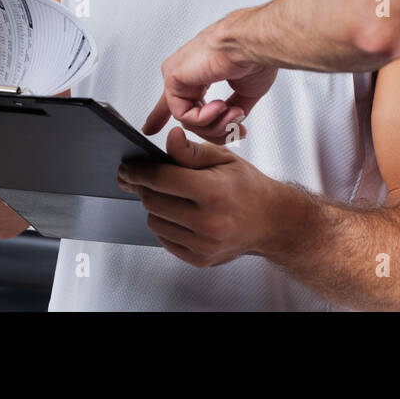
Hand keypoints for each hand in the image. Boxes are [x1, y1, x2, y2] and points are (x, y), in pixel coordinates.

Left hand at [118, 127, 290, 266]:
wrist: (271, 221)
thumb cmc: (248, 187)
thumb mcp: (224, 158)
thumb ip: (192, 151)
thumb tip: (171, 138)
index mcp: (214, 192)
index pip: (162, 179)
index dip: (139, 171)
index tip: (128, 167)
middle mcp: (209, 222)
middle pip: (153, 202)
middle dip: (143, 188)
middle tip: (142, 178)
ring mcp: (204, 245)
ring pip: (154, 223)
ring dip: (154, 207)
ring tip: (168, 196)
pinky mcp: (199, 259)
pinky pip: (164, 240)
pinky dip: (164, 225)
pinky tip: (177, 214)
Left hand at [142, 9, 278, 142]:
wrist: (251, 44)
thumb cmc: (252, 57)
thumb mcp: (244, 92)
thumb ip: (230, 109)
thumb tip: (228, 122)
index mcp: (201, 70)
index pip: (179, 96)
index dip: (162, 114)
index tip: (151, 127)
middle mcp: (187, 71)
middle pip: (184, 113)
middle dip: (211, 129)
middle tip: (234, 129)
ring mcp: (178, 74)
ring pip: (185, 118)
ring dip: (214, 125)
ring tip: (233, 114)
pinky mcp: (172, 77)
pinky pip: (182, 114)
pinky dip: (204, 118)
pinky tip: (220, 106)